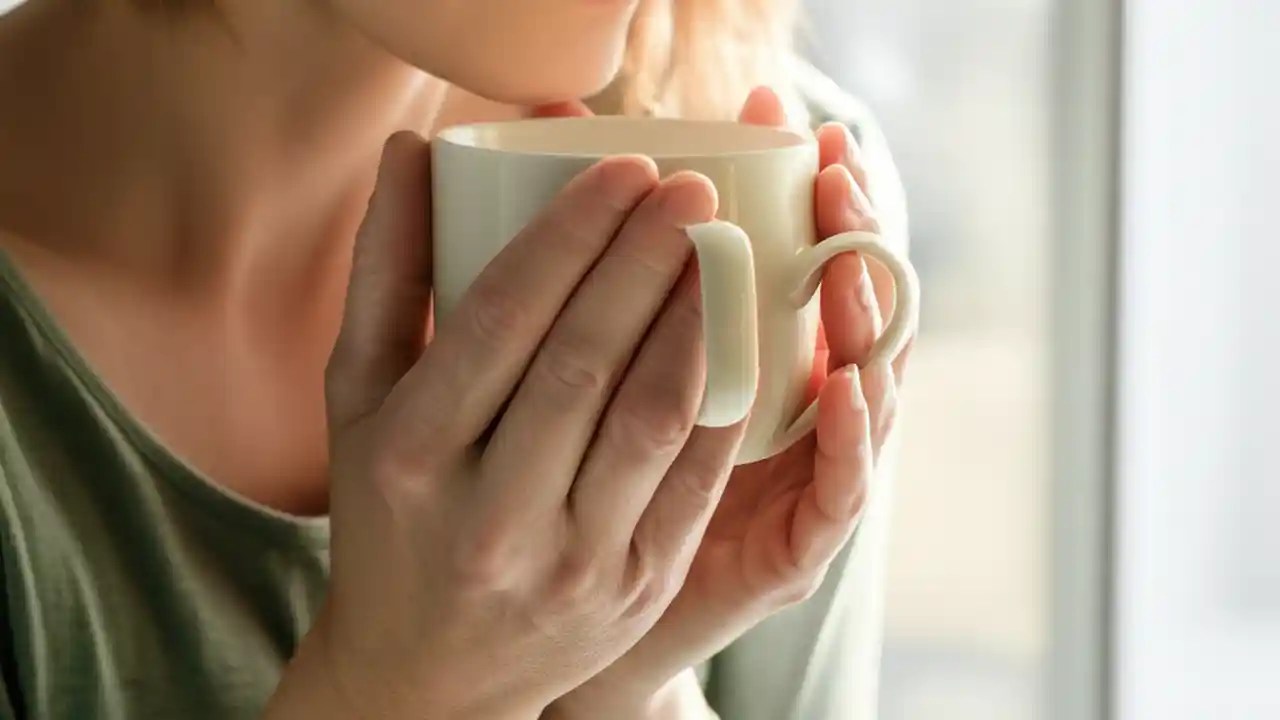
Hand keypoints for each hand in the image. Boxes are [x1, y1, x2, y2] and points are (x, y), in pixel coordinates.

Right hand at [265, 133, 749, 718]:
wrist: (428, 670)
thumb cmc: (388, 512)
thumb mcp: (358, 398)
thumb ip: (384, 273)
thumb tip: (410, 151)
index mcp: (408, 455)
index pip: (502, 322)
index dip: (571, 236)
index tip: (625, 167)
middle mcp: (488, 516)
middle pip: (585, 364)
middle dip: (646, 261)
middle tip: (689, 187)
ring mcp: (570, 561)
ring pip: (653, 419)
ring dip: (697, 320)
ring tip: (724, 245)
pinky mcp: (636, 587)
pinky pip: (696, 478)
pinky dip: (723, 399)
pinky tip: (741, 336)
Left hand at [540, 89, 912, 718]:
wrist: (569, 615)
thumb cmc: (573, 478)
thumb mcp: (597, 368)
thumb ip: (602, 272)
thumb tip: (563, 141)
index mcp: (752, 365)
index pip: (807, 263)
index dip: (809, 192)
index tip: (789, 122)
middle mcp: (792, 418)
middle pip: (853, 313)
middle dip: (849, 231)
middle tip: (835, 164)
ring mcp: (804, 483)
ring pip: (867, 391)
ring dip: (863, 318)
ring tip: (848, 253)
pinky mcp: (797, 550)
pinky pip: (842, 492)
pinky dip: (851, 437)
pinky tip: (840, 380)